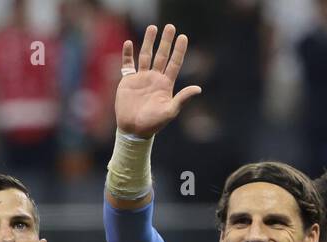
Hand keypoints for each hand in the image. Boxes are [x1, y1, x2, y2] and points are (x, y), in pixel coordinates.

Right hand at [115, 24, 201, 138]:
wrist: (133, 130)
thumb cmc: (153, 123)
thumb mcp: (170, 111)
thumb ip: (182, 98)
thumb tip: (198, 89)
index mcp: (166, 84)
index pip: (174, 63)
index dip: (179, 50)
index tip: (183, 37)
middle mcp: (154, 78)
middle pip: (161, 55)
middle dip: (166, 41)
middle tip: (170, 27)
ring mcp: (141, 78)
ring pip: (146, 55)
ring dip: (149, 42)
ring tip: (152, 27)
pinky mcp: (128, 81)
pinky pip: (127, 65)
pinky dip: (127, 54)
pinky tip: (129, 43)